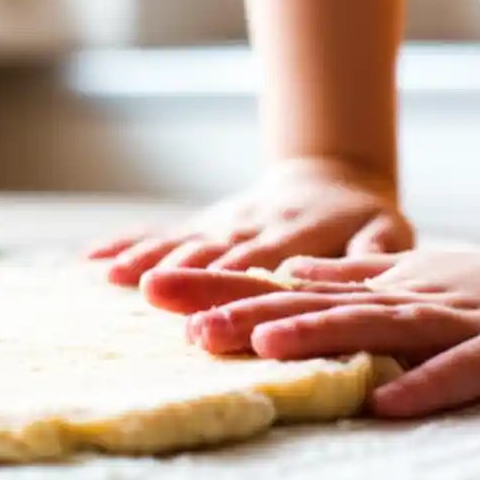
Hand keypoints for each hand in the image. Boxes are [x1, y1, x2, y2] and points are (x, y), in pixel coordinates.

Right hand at [88, 158, 411, 285]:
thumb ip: (376, 253)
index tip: (212, 303)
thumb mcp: (388, 230)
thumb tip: (365, 273)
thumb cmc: (365, 219)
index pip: (266, 264)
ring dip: (147, 257)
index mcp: (299, 233)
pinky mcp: (205, 224)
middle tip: (148, 294)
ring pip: (182, 242)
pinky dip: (127, 243)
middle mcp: (254, 227)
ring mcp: (224, 224)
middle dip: (183, 274)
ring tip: (112, 276)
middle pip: (214, 255)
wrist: (331, 176)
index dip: (239, 283)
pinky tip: (92, 258)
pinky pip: (163, 233)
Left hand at [141, 236, 479, 417]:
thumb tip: (284, 275)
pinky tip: (386, 403)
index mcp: (377, 284)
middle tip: (180, 325)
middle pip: (313, 304)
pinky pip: (462, 372)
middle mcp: (403, 296)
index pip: (285, 285)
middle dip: (246, 313)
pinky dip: (426, 384)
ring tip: (260, 349)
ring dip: (318, 337)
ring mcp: (453, 320)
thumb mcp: (410, 275)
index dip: (220, 287)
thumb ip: (348, 277)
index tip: (153, 290)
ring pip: (376, 328)